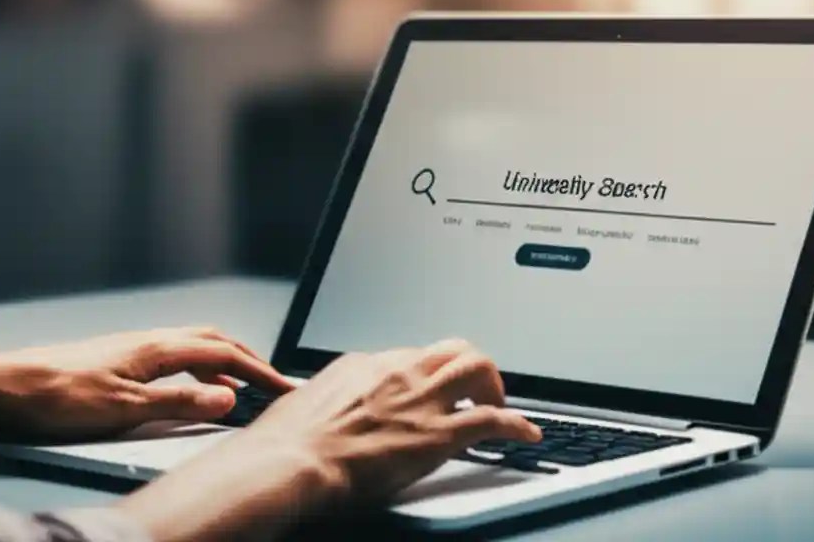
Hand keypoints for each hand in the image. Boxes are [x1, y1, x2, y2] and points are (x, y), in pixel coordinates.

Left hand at [0, 327, 292, 438]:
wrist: (6, 386)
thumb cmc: (57, 397)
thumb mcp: (126, 409)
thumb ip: (180, 403)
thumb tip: (226, 397)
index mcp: (157, 348)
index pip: (223, 354)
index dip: (260, 371)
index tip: (286, 387)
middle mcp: (147, 340)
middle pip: (212, 340)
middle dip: (247, 359)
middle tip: (271, 381)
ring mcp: (131, 347)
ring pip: (191, 345)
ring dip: (221, 361)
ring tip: (238, 386)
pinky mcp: (116, 358)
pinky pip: (171, 356)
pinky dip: (195, 368)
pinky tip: (187, 387)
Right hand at [116, 339, 540, 541]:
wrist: (292, 463)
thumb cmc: (287, 445)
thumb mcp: (302, 407)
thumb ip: (322, 402)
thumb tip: (315, 409)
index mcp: (361, 366)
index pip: (406, 357)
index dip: (422, 375)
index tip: (427, 389)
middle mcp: (395, 372)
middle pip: (447, 350)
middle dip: (466, 367)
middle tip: (472, 390)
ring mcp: (419, 400)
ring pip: (476, 367)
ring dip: (493, 385)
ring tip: (498, 403)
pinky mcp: (438, 434)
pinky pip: (493, 419)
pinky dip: (516, 425)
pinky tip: (526, 435)